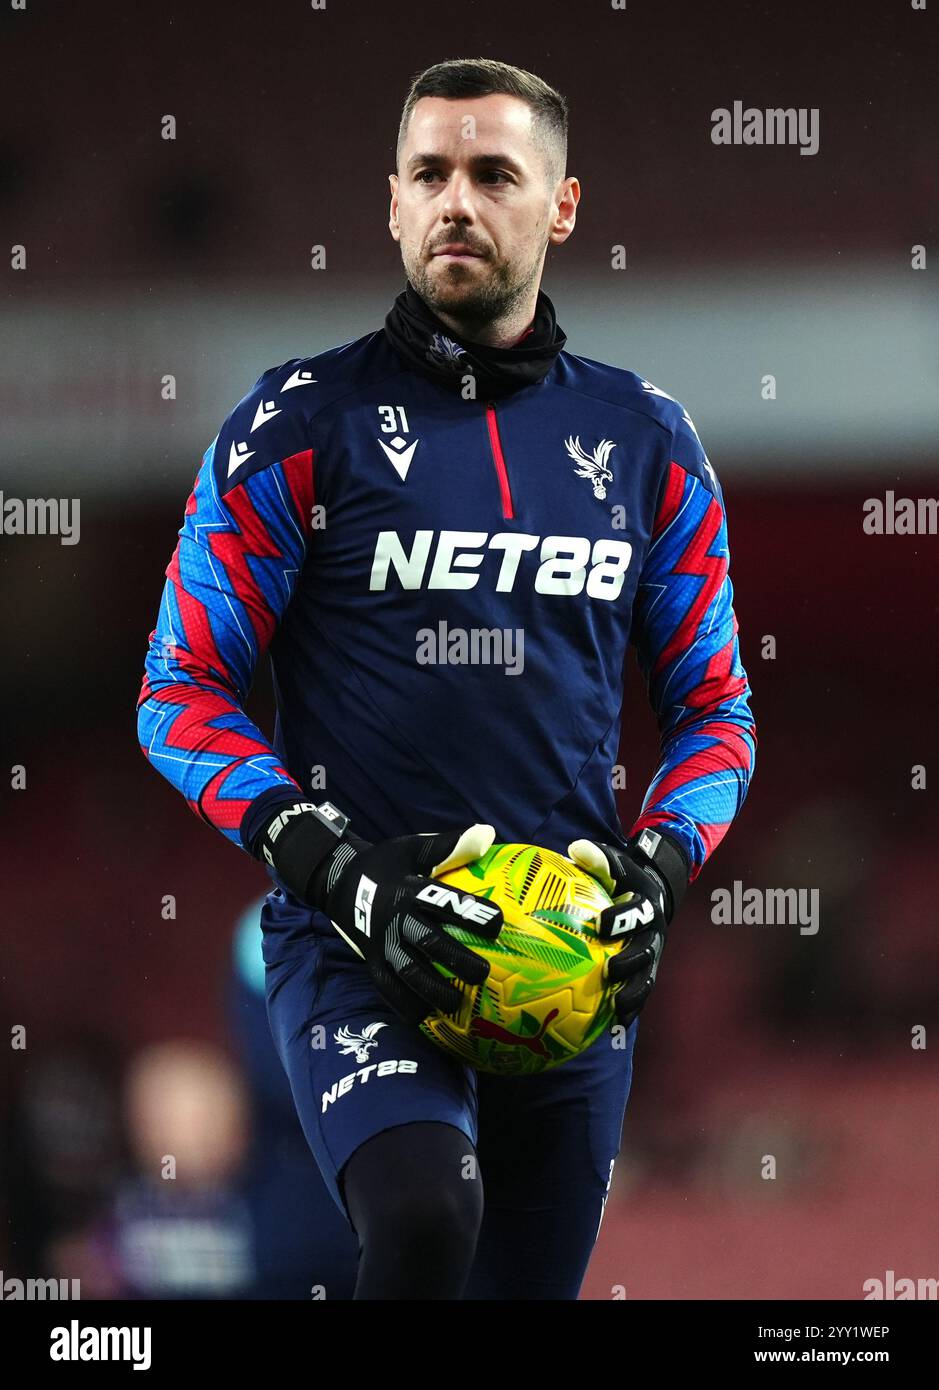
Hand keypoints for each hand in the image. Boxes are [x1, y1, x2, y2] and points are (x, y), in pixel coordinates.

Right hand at [312, 823, 503, 1025]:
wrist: (337, 881)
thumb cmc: (386, 865)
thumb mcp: (413, 848)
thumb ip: (449, 845)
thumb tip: (488, 833)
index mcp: (409, 891)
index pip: (444, 902)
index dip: (471, 913)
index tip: (499, 924)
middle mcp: (396, 920)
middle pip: (429, 943)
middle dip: (456, 960)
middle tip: (482, 974)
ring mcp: (382, 944)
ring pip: (408, 972)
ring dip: (433, 990)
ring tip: (457, 1004)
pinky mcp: (372, 962)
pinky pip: (389, 989)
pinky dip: (407, 1005)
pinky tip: (428, 1017)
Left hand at [568, 837, 670, 1028]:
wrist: (655, 892)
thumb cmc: (624, 878)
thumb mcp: (615, 864)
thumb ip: (597, 858)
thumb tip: (575, 848)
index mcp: (644, 906)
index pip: (635, 912)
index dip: (620, 917)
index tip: (600, 923)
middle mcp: (652, 932)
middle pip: (645, 950)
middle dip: (630, 961)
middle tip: (609, 969)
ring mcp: (652, 954)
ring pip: (647, 977)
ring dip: (633, 992)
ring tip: (616, 1007)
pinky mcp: (647, 970)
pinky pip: (641, 993)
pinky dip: (630, 1008)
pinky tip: (612, 1022)